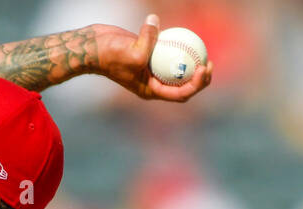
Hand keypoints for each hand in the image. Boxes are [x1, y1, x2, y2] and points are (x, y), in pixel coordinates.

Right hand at [95, 14, 212, 101]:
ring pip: (177, 69)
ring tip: (204, 51)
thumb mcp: (133, 51)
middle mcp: (153, 83)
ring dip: (192, 63)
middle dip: (200, 78)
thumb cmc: (110, 55)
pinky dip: (178, 47)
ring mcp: (152, 69)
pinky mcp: (149, 55)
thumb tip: (156, 21)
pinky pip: (168, 52)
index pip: (180, 94)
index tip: (203, 68)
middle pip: (183, 85)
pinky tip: (186, 35)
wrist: (93, 47)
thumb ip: (149, 39)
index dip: (196, 84)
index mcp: (152, 91)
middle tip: (209, 63)